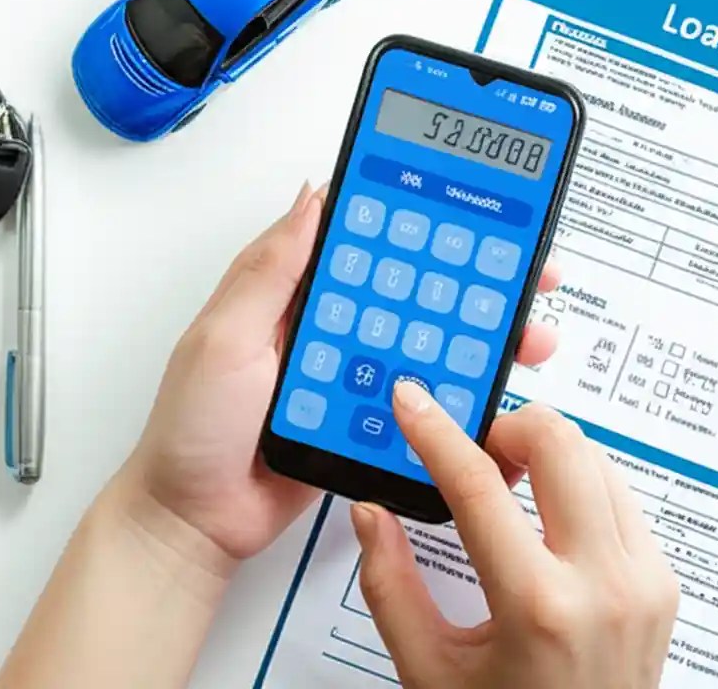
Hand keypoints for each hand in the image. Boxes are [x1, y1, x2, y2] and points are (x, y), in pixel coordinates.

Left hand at [112, 182, 563, 573]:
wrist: (195, 520)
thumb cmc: (191, 428)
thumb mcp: (223, 338)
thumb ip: (269, 272)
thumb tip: (312, 198)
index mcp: (289, 294)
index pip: (360, 241)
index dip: (413, 220)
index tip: (470, 207)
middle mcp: (323, 328)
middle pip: (407, 292)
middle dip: (467, 281)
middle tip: (526, 275)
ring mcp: (346, 377)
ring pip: (421, 346)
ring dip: (472, 340)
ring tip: (525, 336)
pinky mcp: (361, 423)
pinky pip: (414, 403)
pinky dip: (452, 396)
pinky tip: (490, 391)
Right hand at [352, 382, 679, 687]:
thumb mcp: (429, 669)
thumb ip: (391, 586)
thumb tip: (372, 515)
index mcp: (539, 608)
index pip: (480, 488)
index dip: (437, 434)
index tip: (413, 403)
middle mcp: (606, 585)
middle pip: (562, 444)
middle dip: (506, 427)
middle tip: (470, 449)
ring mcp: (644, 582)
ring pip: (598, 459)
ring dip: (545, 454)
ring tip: (504, 482)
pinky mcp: (661, 583)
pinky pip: (621, 496)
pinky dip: (577, 484)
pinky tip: (543, 513)